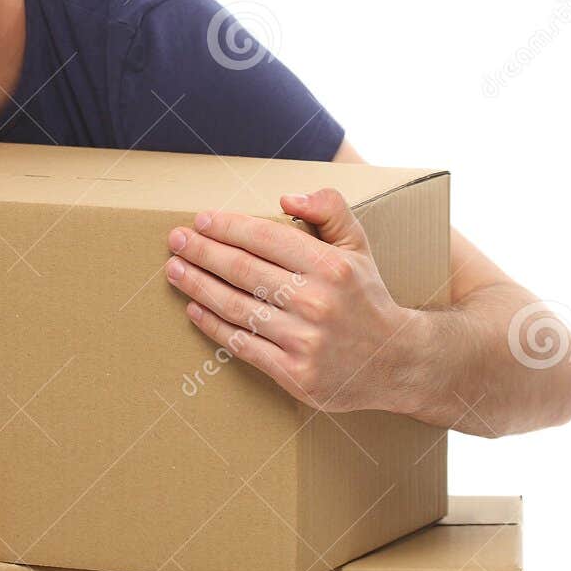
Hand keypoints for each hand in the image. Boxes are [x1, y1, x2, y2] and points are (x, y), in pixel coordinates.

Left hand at [163, 187, 429, 414]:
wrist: (395, 362)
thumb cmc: (366, 296)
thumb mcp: (358, 245)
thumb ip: (329, 209)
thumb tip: (286, 197)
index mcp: (330, 266)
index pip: (265, 238)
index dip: (228, 227)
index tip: (201, 220)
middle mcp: (316, 302)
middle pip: (243, 271)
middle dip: (202, 252)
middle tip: (175, 240)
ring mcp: (304, 341)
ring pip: (236, 308)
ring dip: (198, 286)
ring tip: (174, 270)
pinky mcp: (294, 374)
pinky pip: (242, 344)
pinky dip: (212, 325)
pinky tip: (194, 308)